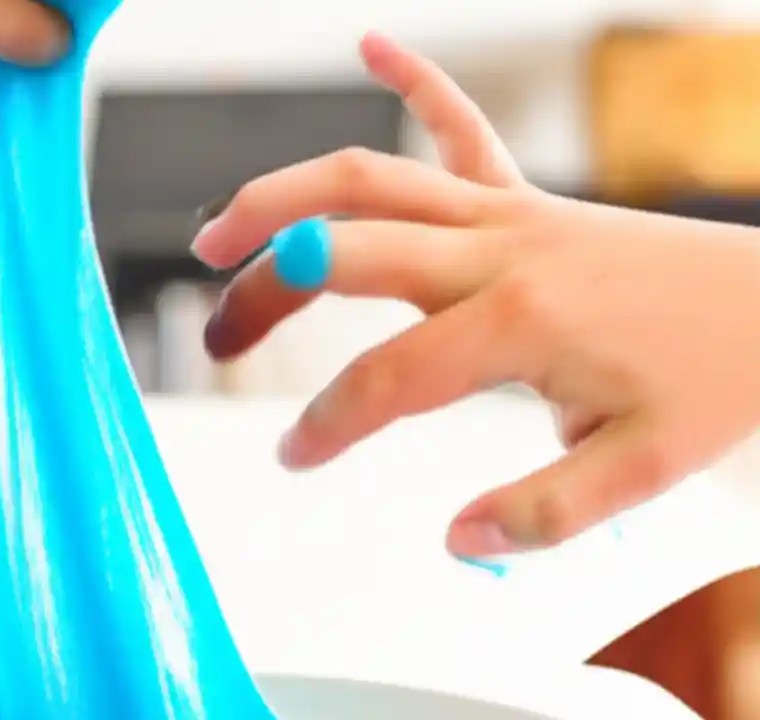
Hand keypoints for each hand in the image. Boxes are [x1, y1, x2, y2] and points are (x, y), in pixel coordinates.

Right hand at [192, 33, 759, 557]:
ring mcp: (506, 214)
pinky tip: (371, 44)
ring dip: (283, 197)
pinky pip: (460, 126)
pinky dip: (415, 78)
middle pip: (343, 256)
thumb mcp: (647, 468)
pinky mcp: (524, 196)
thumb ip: (547, 509)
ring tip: (219, 230)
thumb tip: (458, 536)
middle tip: (218, 340)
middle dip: (263, 296)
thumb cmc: (720, 376)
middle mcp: (497, 252)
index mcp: (518, 321)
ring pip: (371, 181)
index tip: (293, 454)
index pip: (386, 376)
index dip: (324, 423)